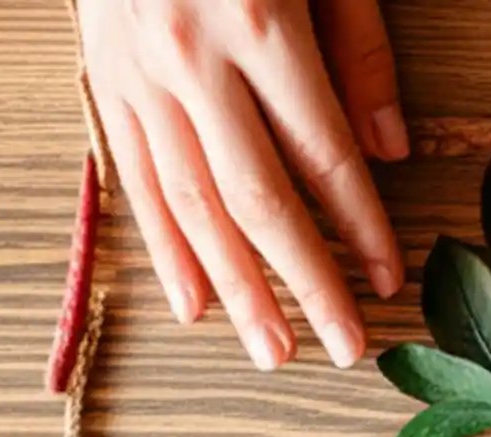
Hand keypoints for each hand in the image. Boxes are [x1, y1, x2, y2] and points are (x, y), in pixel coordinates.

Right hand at [79, 0, 406, 370]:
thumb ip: (360, 52)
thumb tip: (389, 154)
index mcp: (260, 24)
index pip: (323, 154)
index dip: (361, 226)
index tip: (389, 281)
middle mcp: (192, 59)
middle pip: (257, 198)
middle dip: (305, 282)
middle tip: (342, 349)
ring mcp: (136, 73)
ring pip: (189, 203)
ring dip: (236, 287)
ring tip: (271, 350)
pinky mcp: (101, 79)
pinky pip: (133, 178)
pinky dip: (164, 246)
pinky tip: (193, 303)